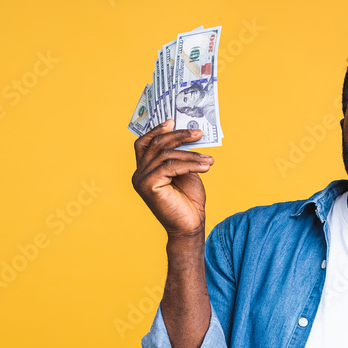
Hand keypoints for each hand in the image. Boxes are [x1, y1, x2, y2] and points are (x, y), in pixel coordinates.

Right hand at [132, 119, 214, 237]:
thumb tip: (187, 134)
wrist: (190, 226)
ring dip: (191, 154)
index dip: (156, 130)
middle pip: (156, 145)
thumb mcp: (184, 172)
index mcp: (144, 170)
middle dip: (178, 136)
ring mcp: (141, 180)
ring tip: (209, 159)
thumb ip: (180, 155)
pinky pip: (170, 166)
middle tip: (198, 133)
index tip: (172, 121)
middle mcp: (138, 174)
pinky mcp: (148, 186)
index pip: (144, 143)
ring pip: (166, 155)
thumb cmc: (188, 201)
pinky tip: (205, 167)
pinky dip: (190, 164)